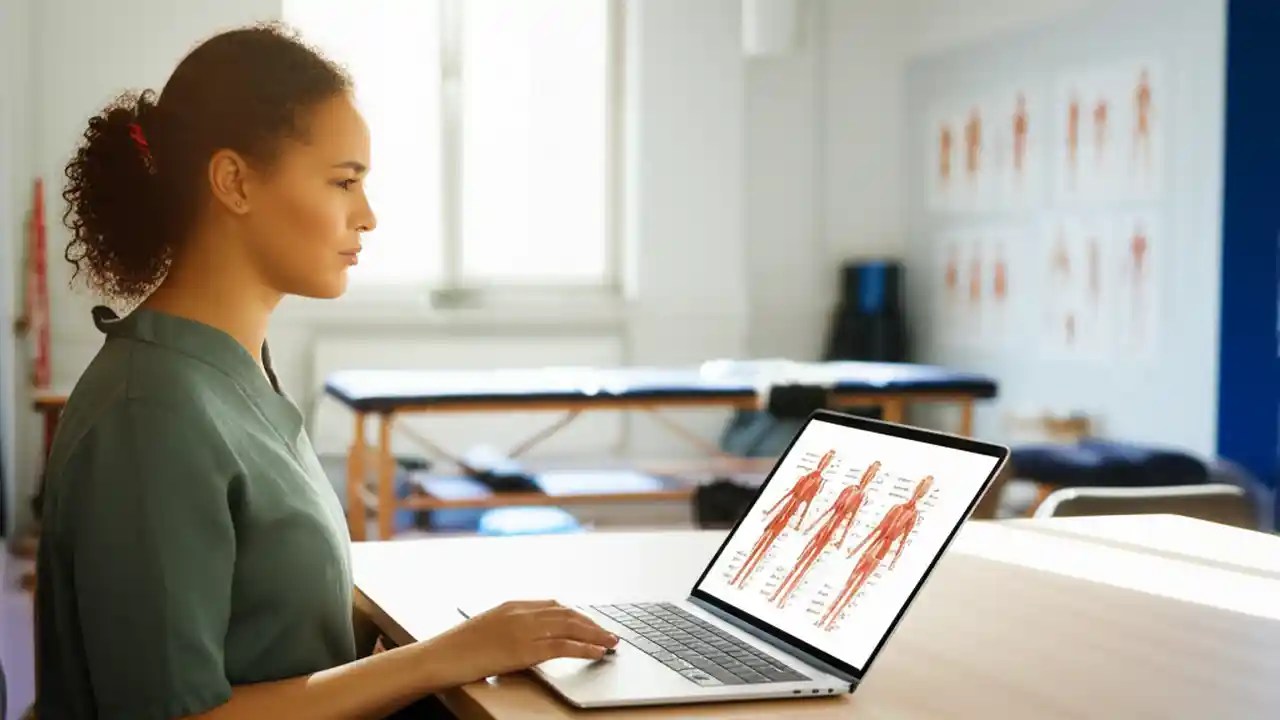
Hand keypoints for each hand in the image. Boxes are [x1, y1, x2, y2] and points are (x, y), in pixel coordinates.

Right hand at [427, 600, 618, 683]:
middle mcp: (521, 612)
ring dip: (595, 634)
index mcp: (513, 605)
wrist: (439, 656)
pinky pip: (563, 647)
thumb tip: (530, 638)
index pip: (554, 605)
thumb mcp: (488, 628)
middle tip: (610, 632)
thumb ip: (511, 627)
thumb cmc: (459, 648)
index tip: (591, 622)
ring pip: (570, 627)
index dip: (577, 614)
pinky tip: (597, 652)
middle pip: (567, 613)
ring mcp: (523, 630)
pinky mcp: (524, 650)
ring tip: (612, 642)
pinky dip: (585, 648)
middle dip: (592, 623)